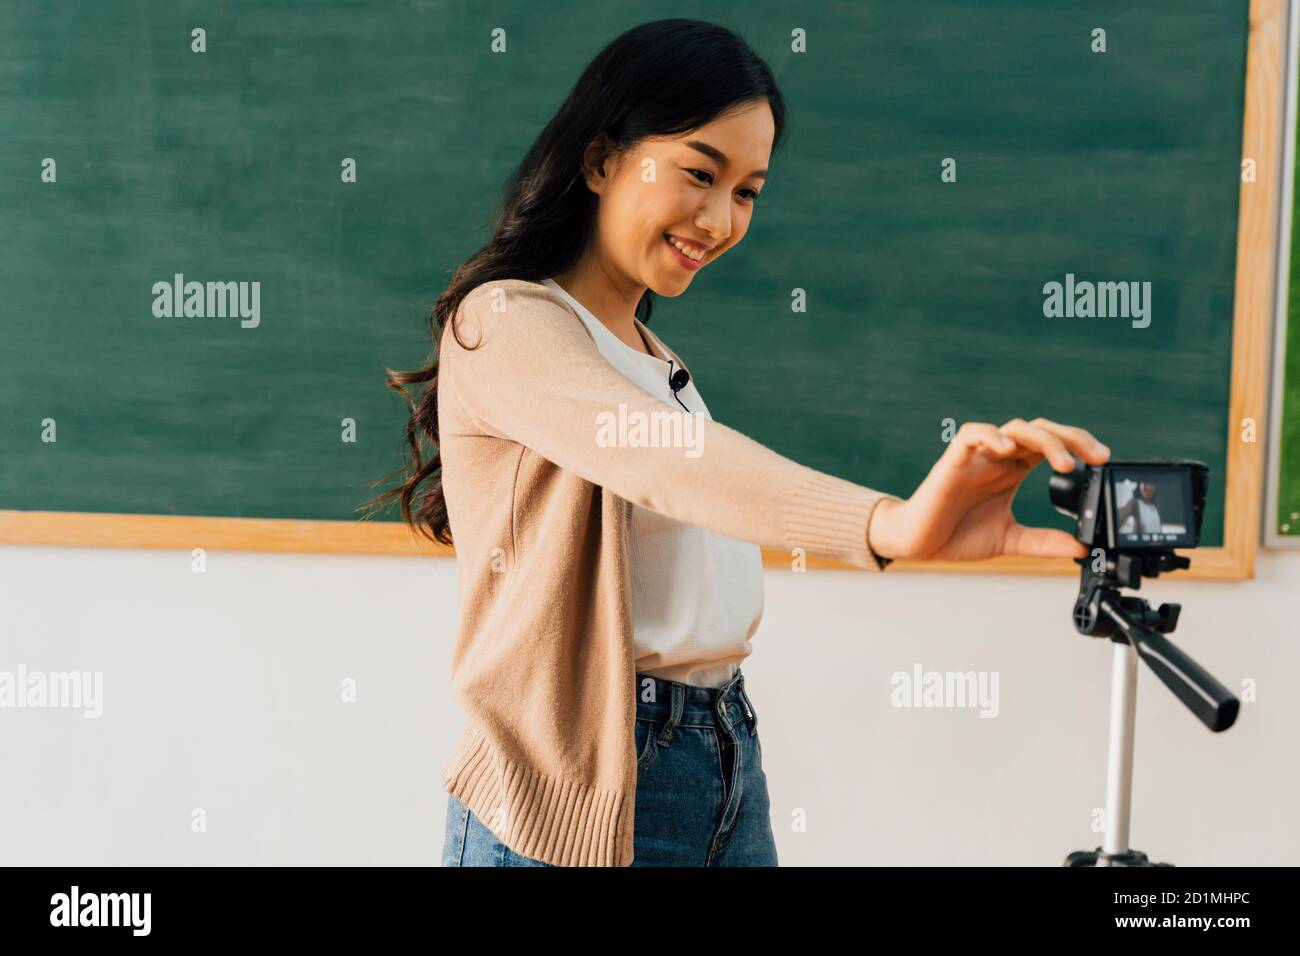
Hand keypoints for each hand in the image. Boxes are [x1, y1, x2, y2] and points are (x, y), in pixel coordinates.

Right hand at [867, 417, 1110, 561]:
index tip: (1104, 462)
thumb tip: (1080, 548)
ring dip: (1044, 440)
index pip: (1051, 445)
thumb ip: (1043, 541)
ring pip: (1015, 429)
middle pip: (1040, 430)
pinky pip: (972, 434)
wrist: (918, 544)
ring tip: (1064, 463)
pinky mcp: (953, 460)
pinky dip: (991, 436)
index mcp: (1012, 471)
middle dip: (1072, 438)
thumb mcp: (1010, 540)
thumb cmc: (957, 535)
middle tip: (1097, 457)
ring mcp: (977, 457)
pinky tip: (1008, 450)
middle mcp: (998, 458)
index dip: (1079, 446)